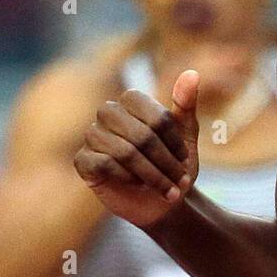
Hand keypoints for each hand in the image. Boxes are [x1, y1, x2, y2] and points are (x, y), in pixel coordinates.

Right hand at [73, 70, 200, 228]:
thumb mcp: (187, 136)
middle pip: (141, 134)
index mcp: (133, 101)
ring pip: (125, 152)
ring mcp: (93, 136)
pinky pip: (105, 164)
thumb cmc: (174, 165)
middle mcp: (109, 113)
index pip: (156, 115)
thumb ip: (186, 105)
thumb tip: (192, 73)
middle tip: (180, 180)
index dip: (174, 140)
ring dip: (152, 175)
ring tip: (167, 189)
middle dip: (165, 161)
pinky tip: (138, 185)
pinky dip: (128, 178)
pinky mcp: (83, 160)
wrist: (162, 203)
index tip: (186, 158)